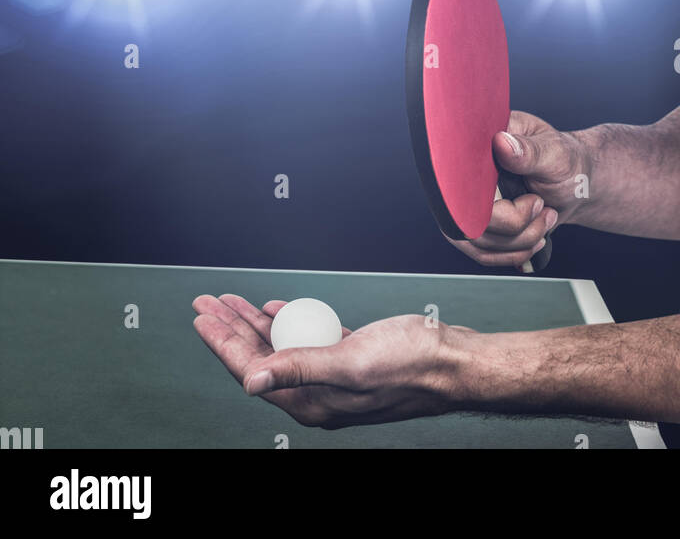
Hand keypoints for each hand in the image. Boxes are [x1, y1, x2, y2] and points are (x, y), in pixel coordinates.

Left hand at [192, 292, 468, 428]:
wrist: (454, 363)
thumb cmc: (411, 363)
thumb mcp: (351, 362)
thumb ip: (300, 368)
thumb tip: (250, 381)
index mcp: (311, 402)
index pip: (252, 369)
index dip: (222, 342)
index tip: (201, 316)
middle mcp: (316, 394)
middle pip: (260, 357)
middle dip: (229, 329)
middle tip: (205, 301)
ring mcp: (332, 377)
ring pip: (280, 346)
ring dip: (253, 322)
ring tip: (228, 302)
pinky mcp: (349, 359)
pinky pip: (306, 341)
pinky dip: (287, 321)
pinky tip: (272, 308)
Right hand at [448, 109, 585, 266]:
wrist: (576, 186)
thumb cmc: (567, 163)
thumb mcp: (554, 154)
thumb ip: (529, 151)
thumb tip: (501, 142)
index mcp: (482, 144)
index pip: (464, 182)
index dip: (495, 204)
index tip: (533, 201)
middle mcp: (469, 173)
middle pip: (469, 218)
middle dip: (515, 226)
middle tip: (543, 207)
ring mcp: (471, 202)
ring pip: (477, 241)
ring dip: (519, 241)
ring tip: (544, 218)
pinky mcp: (478, 224)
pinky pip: (483, 252)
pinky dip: (513, 252)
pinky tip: (534, 236)